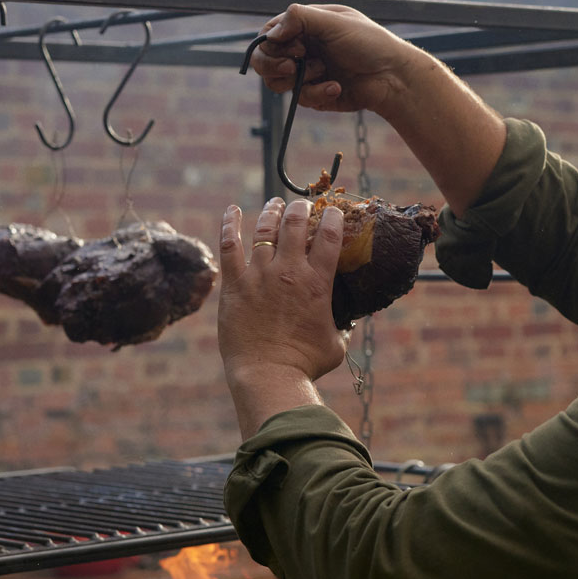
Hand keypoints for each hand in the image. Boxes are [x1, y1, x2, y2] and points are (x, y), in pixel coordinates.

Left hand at [218, 196, 347, 437]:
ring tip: (275, 203)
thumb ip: (342, 325)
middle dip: (300, 209)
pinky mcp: (235, 284)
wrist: (269, 374)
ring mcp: (259, 275)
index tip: (332, 211)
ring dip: (271, 212)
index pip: (328, 236)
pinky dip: (231, 224)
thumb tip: (347, 321)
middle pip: (295, 224)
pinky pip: (230, 246)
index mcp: (317, 282)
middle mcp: (289, 271)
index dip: (332, 217)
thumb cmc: (306, 363)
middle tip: (301, 205)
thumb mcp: (336, 342)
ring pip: (265, 230)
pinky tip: (233, 210)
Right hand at [246, 4, 419, 115]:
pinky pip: (301, 98)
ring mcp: (307, 72)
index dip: (273, 44)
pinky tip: (337, 88)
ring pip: (277, 83)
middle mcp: (302, 48)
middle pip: (264, 61)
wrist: (394, 78)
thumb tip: (270, 34)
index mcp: (304, 26)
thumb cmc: (369, 43)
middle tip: (295, 66)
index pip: (268, 35)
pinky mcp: (316, 94)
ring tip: (325, 73)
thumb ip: (299, 18)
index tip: (297, 48)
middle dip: (275, 66)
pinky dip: (318, 94)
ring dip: (300, 80)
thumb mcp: (334, 22)